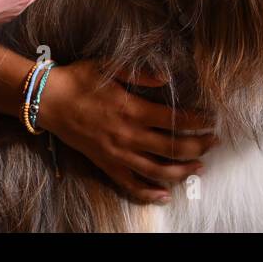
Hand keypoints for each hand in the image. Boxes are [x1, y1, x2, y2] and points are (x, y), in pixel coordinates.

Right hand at [37, 60, 217, 202]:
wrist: (49, 100)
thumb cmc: (79, 80)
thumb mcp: (110, 67)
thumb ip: (141, 74)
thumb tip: (167, 78)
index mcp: (133, 109)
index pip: (175, 120)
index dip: (198, 122)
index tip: (211, 120)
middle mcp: (129, 135)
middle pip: (174, 148)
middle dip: (199, 147)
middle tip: (214, 143)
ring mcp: (118, 153)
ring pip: (158, 171)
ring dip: (183, 172)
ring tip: (199, 167)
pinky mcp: (106, 164)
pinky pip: (131, 184)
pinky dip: (149, 193)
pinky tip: (165, 195)